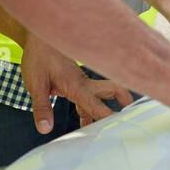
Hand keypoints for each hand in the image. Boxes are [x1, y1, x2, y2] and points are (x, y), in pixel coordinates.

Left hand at [19, 34, 134, 132]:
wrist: (38, 40)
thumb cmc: (38, 58)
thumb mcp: (35, 85)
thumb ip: (42, 108)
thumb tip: (45, 129)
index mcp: (77, 86)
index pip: (97, 104)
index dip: (109, 116)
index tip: (122, 125)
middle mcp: (85, 84)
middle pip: (114, 90)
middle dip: (125, 101)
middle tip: (133, 116)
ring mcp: (82, 84)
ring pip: (103, 95)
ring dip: (109, 108)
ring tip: (112, 127)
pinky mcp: (76, 85)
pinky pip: (89, 99)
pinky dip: (92, 111)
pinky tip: (86, 125)